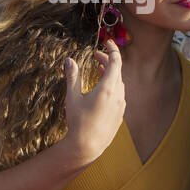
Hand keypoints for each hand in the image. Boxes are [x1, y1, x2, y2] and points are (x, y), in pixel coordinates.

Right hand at [61, 38, 125, 164]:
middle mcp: (118, 95)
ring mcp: (121, 106)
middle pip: (117, 71)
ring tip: (99, 69)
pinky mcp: (120, 114)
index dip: (112, 49)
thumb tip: (69, 60)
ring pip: (119, 83)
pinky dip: (112, 86)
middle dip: (107, 60)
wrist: (87, 147)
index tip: (106, 42)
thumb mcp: (72, 97)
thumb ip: (72, 77)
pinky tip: (103, 89)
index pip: (116, 62)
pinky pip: (119, 94)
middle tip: (96, 56)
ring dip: (110, 73)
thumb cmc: (78, 122)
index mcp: (108, 88)